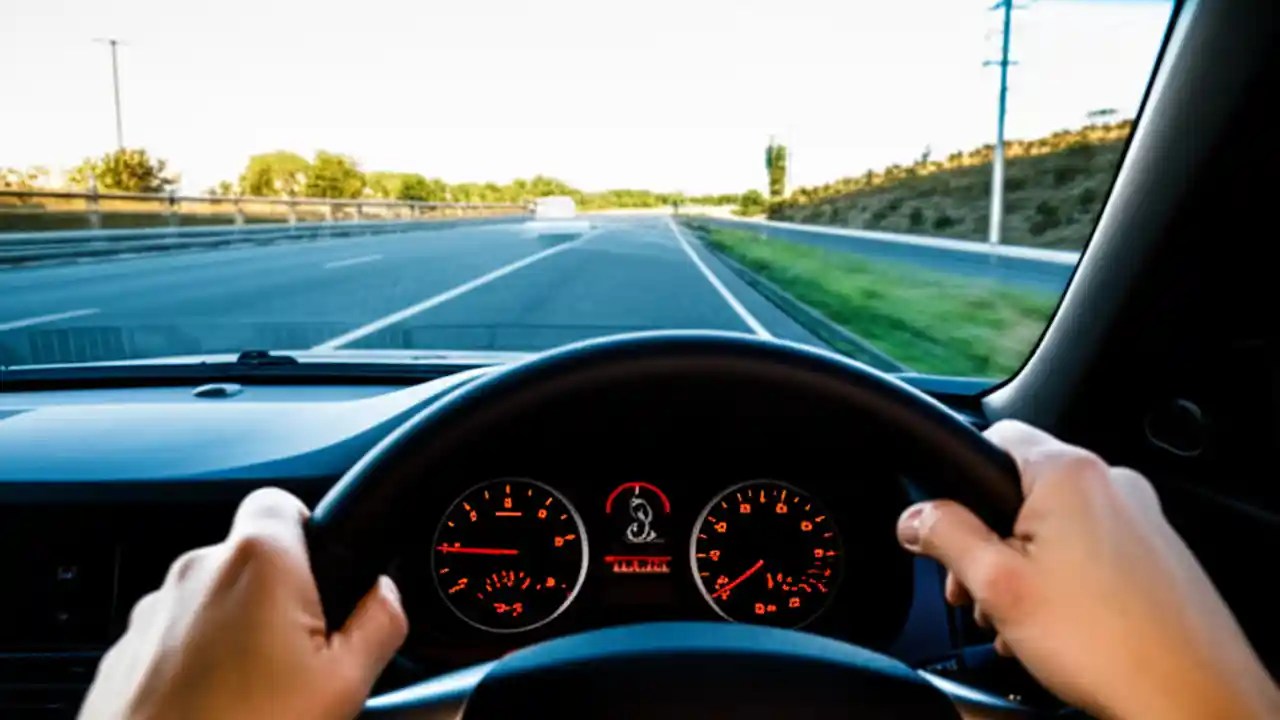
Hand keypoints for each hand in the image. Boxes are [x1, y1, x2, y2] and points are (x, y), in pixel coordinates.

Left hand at [79, 488, 407, 719]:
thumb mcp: (346, 683)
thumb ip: (380, 621)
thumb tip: (386, 597)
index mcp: (257, 563)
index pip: (283, 502)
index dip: (309, 535)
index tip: (323, 580)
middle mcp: (195, 573)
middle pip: (249, 561)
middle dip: (276, 599)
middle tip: (300, 659)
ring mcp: (150, 615)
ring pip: (209, 603)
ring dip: (233, 634)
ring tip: (256, 696)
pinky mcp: (121, 657)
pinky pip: (172, 642)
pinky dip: (194, 666)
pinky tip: (217, 710)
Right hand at [897, 420, 1278, 719]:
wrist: (1191, 700)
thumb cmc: (1108, 644)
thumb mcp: (997, 586)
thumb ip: (946, 538)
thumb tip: (915, 517)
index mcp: (1071, 474)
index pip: (993, 437)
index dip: (956, 482)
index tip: (942, 527)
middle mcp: (1113, 484)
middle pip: (1021, 492)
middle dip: (989, 543)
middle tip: (976, 592)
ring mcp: (1142, 520)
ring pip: (1055, 528)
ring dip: (1024, 570)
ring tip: (1018, 622)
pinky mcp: (1157, 556)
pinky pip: (1091, 553)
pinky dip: (1063, 583)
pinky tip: (1055, 629)